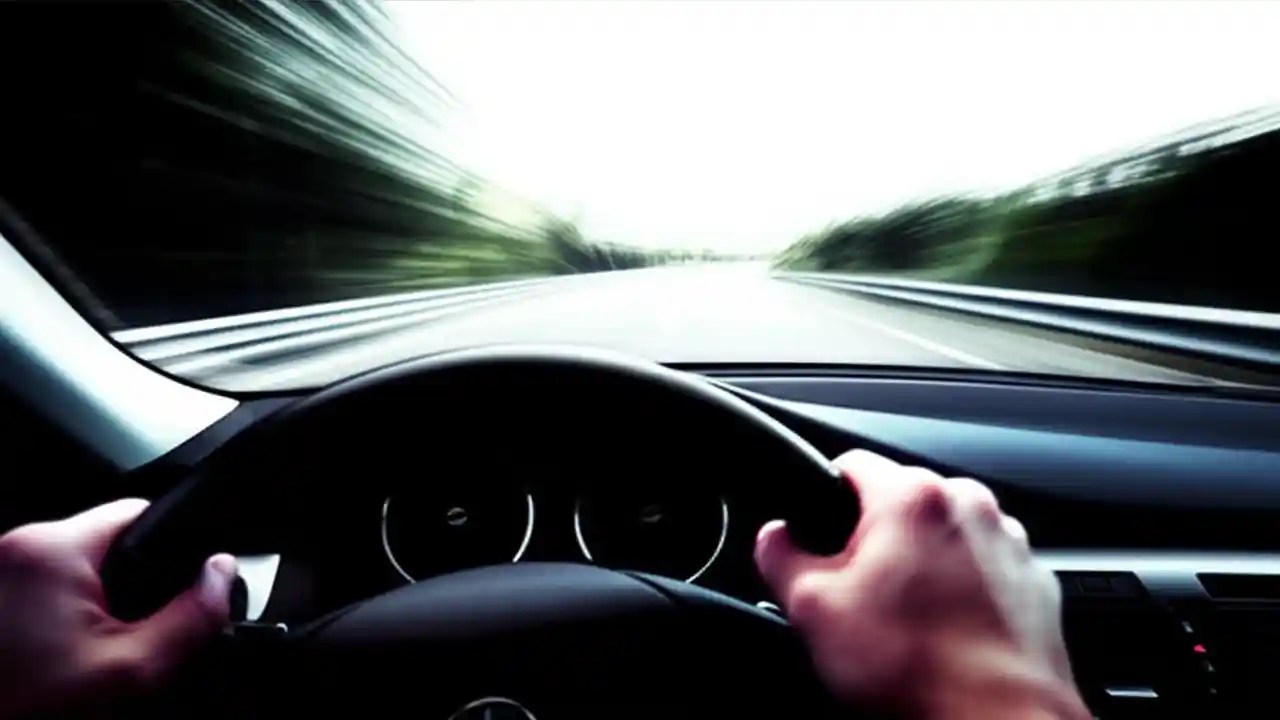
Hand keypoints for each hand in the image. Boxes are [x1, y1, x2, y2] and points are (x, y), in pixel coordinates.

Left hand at [0, 499, 235, 718]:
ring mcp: (1, 569)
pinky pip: (47, 585)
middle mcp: (17, 546)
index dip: (173, 548)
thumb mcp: (129, 669)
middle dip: (131, 582)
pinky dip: (64, 612)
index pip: (139, 511)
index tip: (175, 590)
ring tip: (89, 646)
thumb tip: (223, 575)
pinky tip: (62, 650)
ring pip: (78, 566)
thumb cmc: (29, 704)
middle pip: (108, 542)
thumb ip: (189, 619)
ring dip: (96, 598)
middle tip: (124, 635)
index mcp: (52, 548)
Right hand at [755, 450, 1089, 719]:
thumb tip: (775, 538)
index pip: (849, 465)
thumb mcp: (813, 609)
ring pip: (943, 536)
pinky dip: (962, 591)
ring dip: (921, 564)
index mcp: (913, 496)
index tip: (820, 542)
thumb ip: (781, 556)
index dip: (822, 503)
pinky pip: (983, 569)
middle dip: (874, 540)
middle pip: (899, 502)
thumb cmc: (916, 669)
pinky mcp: (1035, 582)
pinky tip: (944, 634)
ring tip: (906, 622)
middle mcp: (971, 506)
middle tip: (858, 596)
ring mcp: (1010, 543)